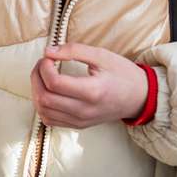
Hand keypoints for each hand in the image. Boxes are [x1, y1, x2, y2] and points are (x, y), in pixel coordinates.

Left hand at [30, 43, 148, 128]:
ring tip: (44, 76)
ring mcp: (81, 121)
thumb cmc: (123, 74)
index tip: (48, 57)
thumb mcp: (102, 55)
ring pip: (43, 111)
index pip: (54, 83)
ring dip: (37, 91)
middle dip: (36, 77)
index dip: (44, 67)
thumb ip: (74, 50)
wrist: (140, 98)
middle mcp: (85, 110)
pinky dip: (42, 106)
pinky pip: (50, 120)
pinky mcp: (78, 125)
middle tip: (43, 64)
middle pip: (45, 98)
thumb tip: (48, 51)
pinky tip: (49, 91)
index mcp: (92, 91)